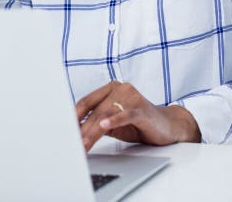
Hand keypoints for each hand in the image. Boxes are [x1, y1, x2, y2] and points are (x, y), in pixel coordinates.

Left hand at [75, 81, 200, 150]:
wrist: (168, 126)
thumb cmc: (139, 124)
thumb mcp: (114, 124)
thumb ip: (97, 123)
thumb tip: (76, 132)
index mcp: (110, 89)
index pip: (86, 102)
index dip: (73, 116)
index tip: (63, 130)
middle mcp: (119, 88)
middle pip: (94, 110)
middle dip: (81, 129)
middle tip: (72, 143)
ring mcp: (131, 96)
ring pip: (106, 114)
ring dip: (92, 131)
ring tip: (83, 144)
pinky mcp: (141, 108)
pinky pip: (125, 114)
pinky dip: (113, 121)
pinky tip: (104, 126)